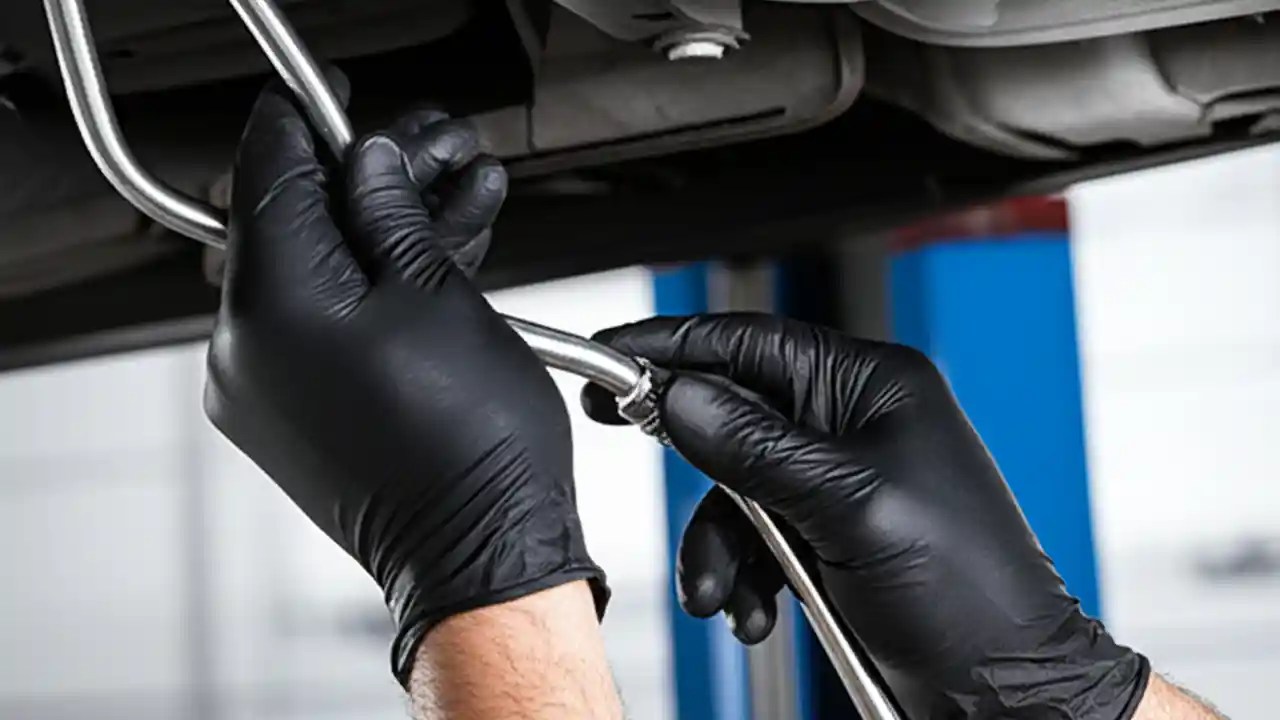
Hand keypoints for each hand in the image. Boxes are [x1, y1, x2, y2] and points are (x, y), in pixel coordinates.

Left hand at [205, 81, 605, 685]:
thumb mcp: (440, 294)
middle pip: (298, 222)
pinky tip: (440, 248)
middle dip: (372, 177)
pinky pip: (326, 321)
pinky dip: (376, 285)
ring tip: (461, 193)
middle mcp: (245, 349)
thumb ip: (389, 212)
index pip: (269, 176)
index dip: (308, 123)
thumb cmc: (473, 450)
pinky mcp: (294, 410)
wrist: (482, 553)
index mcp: (271, 310)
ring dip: (387, 227)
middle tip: (432, 149)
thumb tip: (368, 163)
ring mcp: (264, 386)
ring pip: (321, 270)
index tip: (330, 100)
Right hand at [582, 314, 1147, 717]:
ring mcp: (841, 481)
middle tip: (622, 430)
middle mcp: (854, 424)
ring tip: (720, 592)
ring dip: (717, 543)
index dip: (675, 346)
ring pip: (736, 486)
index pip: (753, 342)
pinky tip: (754, 610)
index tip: (614, 355)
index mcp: (872, 388)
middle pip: (735, 414)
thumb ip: (757, 448)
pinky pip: (758, 536)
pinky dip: (743, 574)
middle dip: (692, 459)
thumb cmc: (968, 589)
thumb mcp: (851, 508)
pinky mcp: (831, 533)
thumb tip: (682, 396)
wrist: (1003, 686)